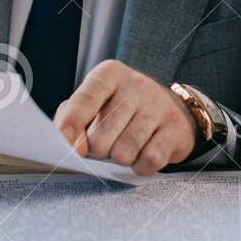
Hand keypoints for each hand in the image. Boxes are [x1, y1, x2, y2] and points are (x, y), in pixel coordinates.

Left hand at [52, 60, 197, 175]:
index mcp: (110, 74)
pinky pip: (149, 160)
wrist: (168, 107)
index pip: (85, 99)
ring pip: (124, 152)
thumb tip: (66, 142)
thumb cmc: (120, 108)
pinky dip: (141, 166)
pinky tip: (142, 154)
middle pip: (101, 137)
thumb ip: (71, 116)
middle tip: (106, 143)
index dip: (72, 124)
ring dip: (120, 158)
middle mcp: (136, 85)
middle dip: (98, 150)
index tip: (64, 145)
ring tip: (126, 146)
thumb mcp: (94, 102)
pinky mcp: (176, 128)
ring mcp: (158, 106)